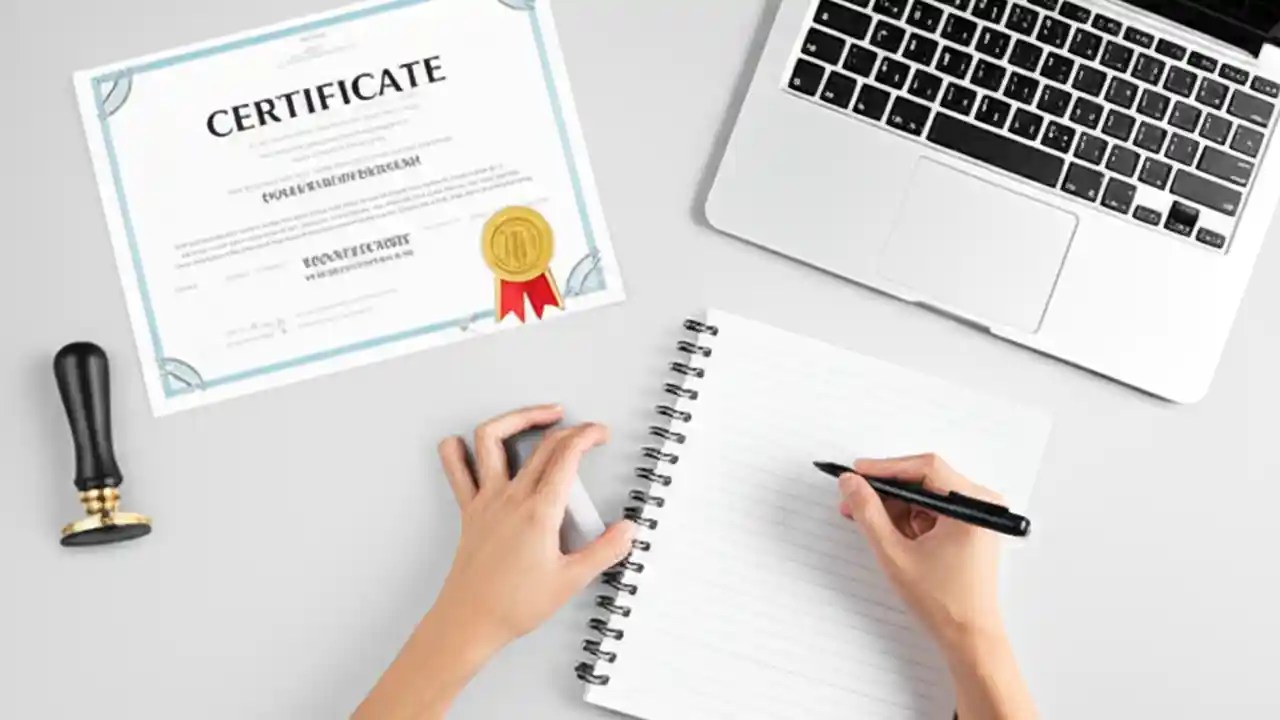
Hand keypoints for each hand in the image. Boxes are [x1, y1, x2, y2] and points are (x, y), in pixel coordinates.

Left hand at [433, 404, 636, 647]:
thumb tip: (628, 530)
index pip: (566, 456)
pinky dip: (455, 450)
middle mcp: (510, 498)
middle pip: (541, 445)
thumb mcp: (571, 581)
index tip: (599, 434)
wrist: (469, 621)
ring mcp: (486, 501)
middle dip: (567, 429)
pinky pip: (456, 471)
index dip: (586, 436)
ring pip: (490, 440)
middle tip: (585, 431)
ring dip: (515, 419)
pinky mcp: (469, 511)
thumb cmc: (514, 605)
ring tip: (536, 416)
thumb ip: (605, 551)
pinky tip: (462, 442)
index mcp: (538, 512)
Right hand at [838, 454, 1036, 718]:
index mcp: (973, 505)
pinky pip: (932, 512)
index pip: (925, 468)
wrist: (969, 637)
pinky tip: (887, 533)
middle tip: (853, 498)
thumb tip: (850, 483)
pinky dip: (908, 519)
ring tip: (865, 521)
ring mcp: (976, 517)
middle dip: (886, 491)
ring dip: (894, 507)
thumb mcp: (895, 554)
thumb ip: (868, 513)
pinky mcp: (968, 529)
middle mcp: (981, 505)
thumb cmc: (942, 602)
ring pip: (925, 496)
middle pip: (925, 480)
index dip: (886, 467)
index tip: (857, 473)